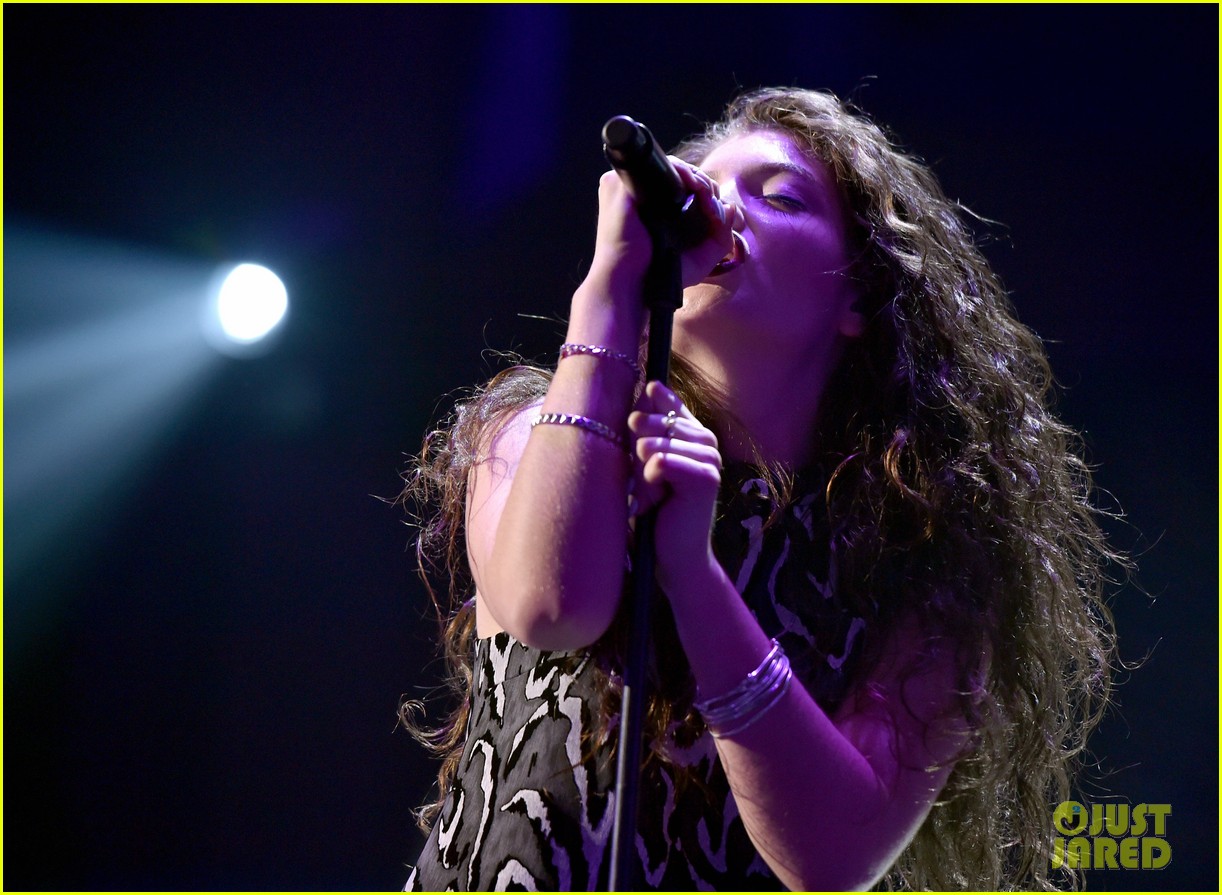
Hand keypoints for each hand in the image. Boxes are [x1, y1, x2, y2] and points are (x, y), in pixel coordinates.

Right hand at [574, 160, 743, 333]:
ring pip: (671, 166)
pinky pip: (656, 166)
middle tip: (713, 208)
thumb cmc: (661, 276)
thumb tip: (731, 208)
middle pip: (680, 174)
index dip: (706, 193)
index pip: (685, 186)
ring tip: (706, 196)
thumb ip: (720, 237)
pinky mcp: (621, 185)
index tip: (716, 214)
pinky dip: (680, 171)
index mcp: (654, 209)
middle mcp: (641, 194)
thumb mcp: (700, 259)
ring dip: (696, 178)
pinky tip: (694, 186)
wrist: (632, 286)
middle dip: (705, 186)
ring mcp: (628, 187)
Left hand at [627, 381, 723, 593]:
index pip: (662, 401)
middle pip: (651, 421)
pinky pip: (660, 462)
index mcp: (692, 431)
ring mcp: (710, 457)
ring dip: (640, 474)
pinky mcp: (706, 477)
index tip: (635, 447)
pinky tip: (656, 501)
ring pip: (652, 444)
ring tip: (650, 495)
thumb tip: (649, 387)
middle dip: (634, 453)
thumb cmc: (655, 509)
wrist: (674, 555)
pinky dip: (648, 484)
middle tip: (643, 483)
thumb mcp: (644, 462)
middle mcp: (707, 439)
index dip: (641, 418)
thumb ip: (648, 427)